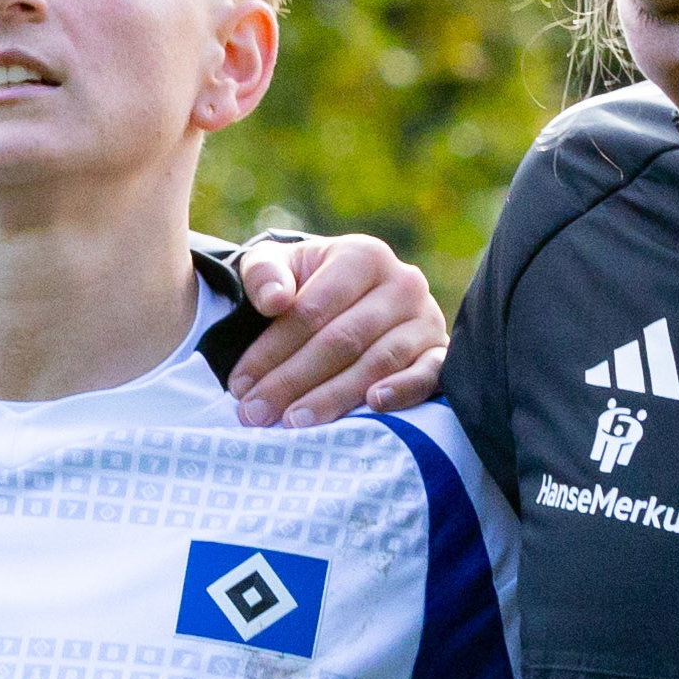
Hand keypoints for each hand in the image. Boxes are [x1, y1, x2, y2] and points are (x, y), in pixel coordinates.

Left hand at [226, 229, 448, 423]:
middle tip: (256, 413)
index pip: (312, 311)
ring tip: (294, 422)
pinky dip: (404, 391)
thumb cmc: (306, 282)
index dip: (272, 350)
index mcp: (363, 256)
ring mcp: (426, 319)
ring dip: (333, 396)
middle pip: (342, 340)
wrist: (349, 293)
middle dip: (293, 380)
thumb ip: (265, 273)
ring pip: (377, 362)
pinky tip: (375, 405)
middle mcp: (402, 284)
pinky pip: (429, 374)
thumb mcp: (278, 264)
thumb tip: (274, 300)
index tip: (239, 384)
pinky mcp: (439, 351)